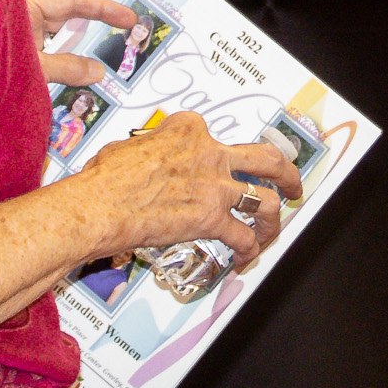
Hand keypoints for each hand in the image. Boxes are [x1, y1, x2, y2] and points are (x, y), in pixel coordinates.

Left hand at [26, 0, 134, 87]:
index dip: (103, 8)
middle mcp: (24, 20)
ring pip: (58, 44)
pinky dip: (61, 69)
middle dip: (91, 36)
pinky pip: (46, 60)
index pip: (73, 1)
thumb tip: (97, 71)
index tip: (128, 18)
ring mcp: (20, 40)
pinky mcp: (17, 58)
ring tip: (98, 72)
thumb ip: (66, 68)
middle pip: (67, 22)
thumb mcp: (33, 67)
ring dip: (75, 58)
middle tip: (119, 45)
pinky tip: (74, 83)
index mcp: (26, 8)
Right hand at [75, 112, 303, 268]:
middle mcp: (209, 153)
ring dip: (274, 219)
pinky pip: (243, 236)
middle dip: (286, 172)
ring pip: (265, 199)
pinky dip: (249, 250)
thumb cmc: (103, 180)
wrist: (96, 207)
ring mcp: (215, 186)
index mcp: (188, 130)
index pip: (217, 137)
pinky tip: (245, 257)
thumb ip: (151, 150)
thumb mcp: (129, 147)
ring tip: (273, 229)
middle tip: (291, 182)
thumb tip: (145, 161)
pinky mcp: (212, 219)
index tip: (223, 165)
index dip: (222, 154)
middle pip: (266, 158)